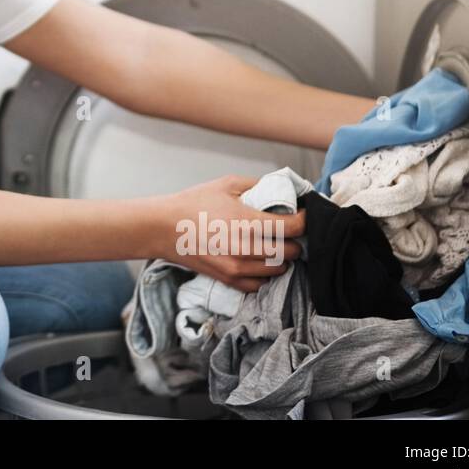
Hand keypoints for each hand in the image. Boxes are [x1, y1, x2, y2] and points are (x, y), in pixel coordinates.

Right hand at [153, 174, 304, 292]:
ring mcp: (237, 267)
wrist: (163, 228)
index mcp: (247, 222)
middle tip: (289, 231)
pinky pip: (260, 284)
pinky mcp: (229, 279)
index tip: (303, 214)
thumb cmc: (194, 203)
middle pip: (291, 251)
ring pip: (279, 269)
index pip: (294, 227)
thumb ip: (258, 185)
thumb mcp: (227, 184)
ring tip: (276, 246)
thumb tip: (283, 188)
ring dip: (282, 258)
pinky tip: (259, 261)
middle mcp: (245, 248)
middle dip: (295, 240)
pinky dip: (265, 274)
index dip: (305, 219)